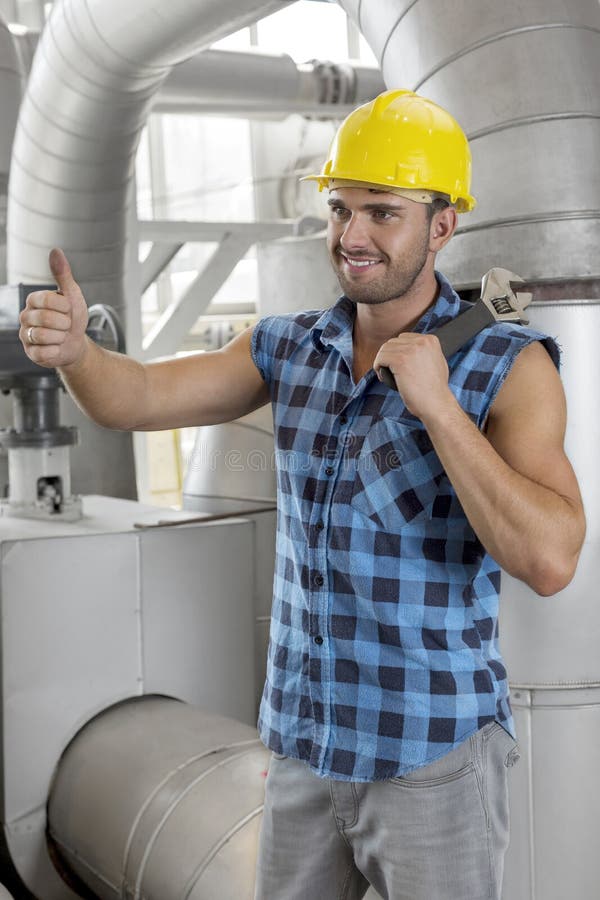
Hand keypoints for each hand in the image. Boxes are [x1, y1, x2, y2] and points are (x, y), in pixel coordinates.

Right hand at [19, 248, 88, 368]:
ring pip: (43, 336)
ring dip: (61, 337)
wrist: (76, 343)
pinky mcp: (31, 353)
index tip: (68, 310)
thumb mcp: (72, 295)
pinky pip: (44, 353)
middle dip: (64, 323)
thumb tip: (55, 251)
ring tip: (61, 336)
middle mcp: (25, 317)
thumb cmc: (72, 317)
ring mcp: (26, 336)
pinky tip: (57, 347)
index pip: (48, 300)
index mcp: (33, 300)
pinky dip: (57, 351)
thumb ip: (63, 274)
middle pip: (46, 319)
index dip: (65, 307)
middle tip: (66, 325)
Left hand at [373, 333, 454, 422]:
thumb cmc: (435, 389)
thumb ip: (425, 352)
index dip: (397, 352)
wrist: (436, 404)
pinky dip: (378, 367)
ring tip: (387, 375)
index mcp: (431, 340)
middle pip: (393, 342)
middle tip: (391, 371)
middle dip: (389, 356)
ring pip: (384, 349)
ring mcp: (410, 350)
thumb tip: (410, 348)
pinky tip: (383, 377)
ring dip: (382, 362)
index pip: (404, 338)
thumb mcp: (437, 362)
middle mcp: (421, 341)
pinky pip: (380, 358)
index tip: (398, 365)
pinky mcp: (400, 360)